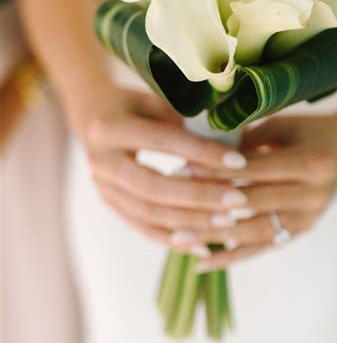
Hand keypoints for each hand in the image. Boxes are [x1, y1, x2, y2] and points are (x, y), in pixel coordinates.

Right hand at [73, 86, 251, 256]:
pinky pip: (143, 228)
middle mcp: (102, 162)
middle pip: (154, 187)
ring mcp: (103, 187)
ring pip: (148, 214)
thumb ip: (183, 116)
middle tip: (238, 200)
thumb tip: (229, 133)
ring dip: (191, 222)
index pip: (163, 142)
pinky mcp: (110, 204)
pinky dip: (174, 239)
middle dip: (199, 196)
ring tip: (228, 222)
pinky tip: (204, 244)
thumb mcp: (154, 98)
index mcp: (111, 128)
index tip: (238, 161)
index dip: (202, 152)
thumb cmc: (133, 102)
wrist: (92, 114)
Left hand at [174, 111, 336, 270]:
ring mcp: (310, 219)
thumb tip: (202, 149)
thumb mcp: (282, 124)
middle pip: (255, 204)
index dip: (219, 170)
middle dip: (211, 203)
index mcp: (314, 162)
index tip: (183, 168)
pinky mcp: (302, 233)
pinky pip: (262, 248)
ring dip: (215, 238)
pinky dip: (231, 257)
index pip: (257, 168)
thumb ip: (248, 139)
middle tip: (171, 201)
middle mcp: (316, 195)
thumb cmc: (309, 129)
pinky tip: (201, 262)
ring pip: (256, 233)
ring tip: (177, 237)